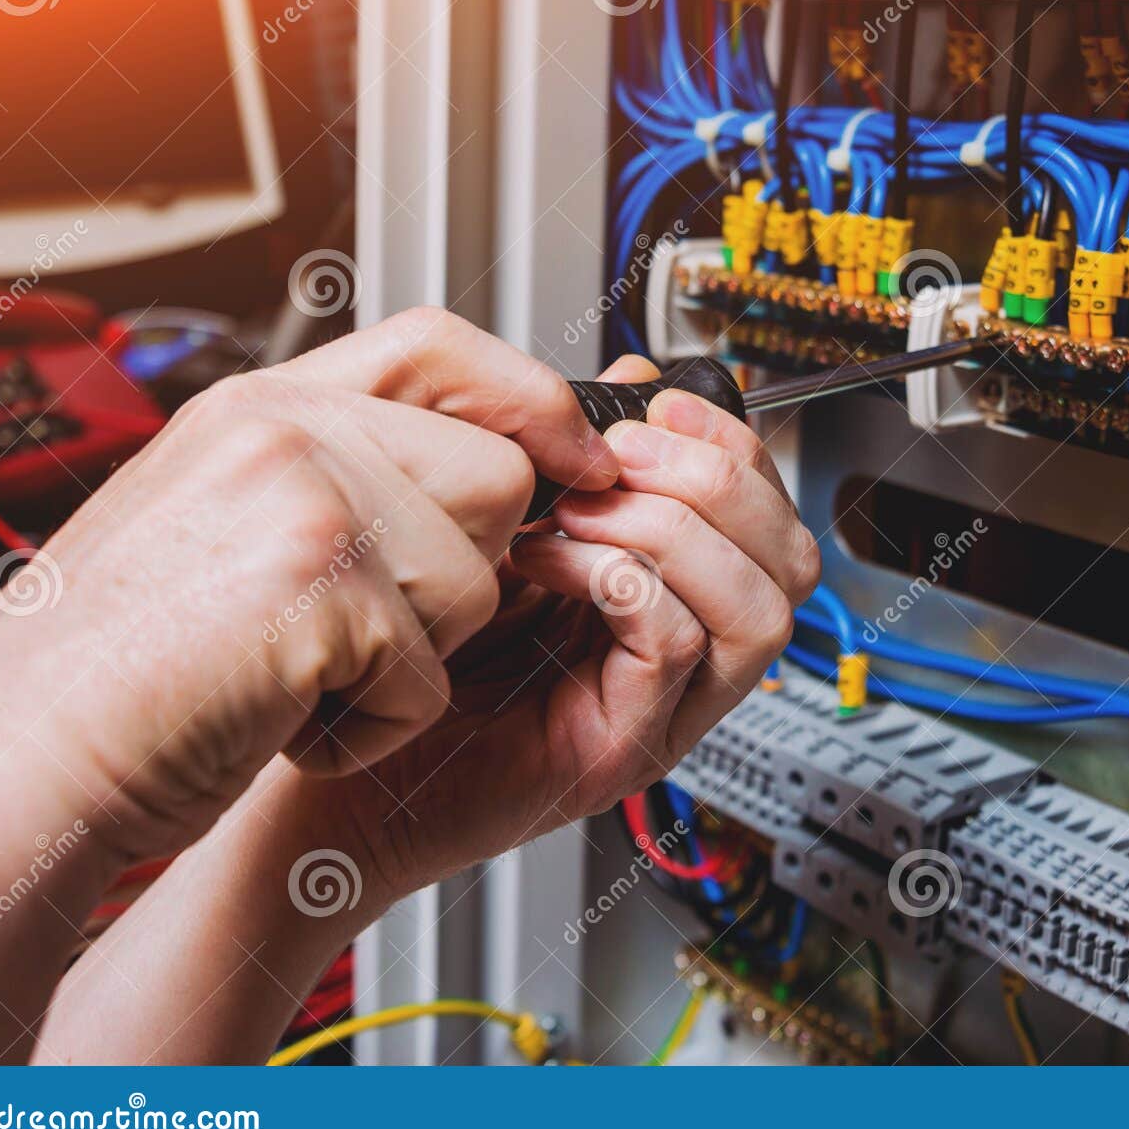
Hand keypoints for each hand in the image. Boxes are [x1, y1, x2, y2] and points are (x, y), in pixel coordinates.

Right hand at [0, 307, 620, 865]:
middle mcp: (284, 431)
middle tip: (356, 622)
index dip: (532, 398)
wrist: (17, 753)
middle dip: (463, 571)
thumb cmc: (121, 658)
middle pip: (499, 478)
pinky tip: (285, 716)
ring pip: (477, 580)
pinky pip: (430, 671)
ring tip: (301, 672)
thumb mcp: (229, 517)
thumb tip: (512, 464)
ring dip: (413, 658)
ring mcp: (303, 498)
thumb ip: (355, 470)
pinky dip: (376, 722)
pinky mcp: (320, 589)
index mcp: (262, 405)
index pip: (441, 346)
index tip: (581, 455)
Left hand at [251, 353, 818, 906]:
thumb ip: (578, 446)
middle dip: (717, 482)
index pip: (773, 519)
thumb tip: (637, 381)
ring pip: (755, 609)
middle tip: (618, 459)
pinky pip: (673, 643)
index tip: (661, 408)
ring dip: (669, 531)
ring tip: (575, 514)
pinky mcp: (620, 747)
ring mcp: (662, 707)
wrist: (337, 729)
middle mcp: (688, 655)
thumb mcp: (507, 509)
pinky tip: (544, 563)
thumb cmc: (413, 631)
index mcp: (677, 592)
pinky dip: (617, 579)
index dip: (737, 449)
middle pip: (790, 563)